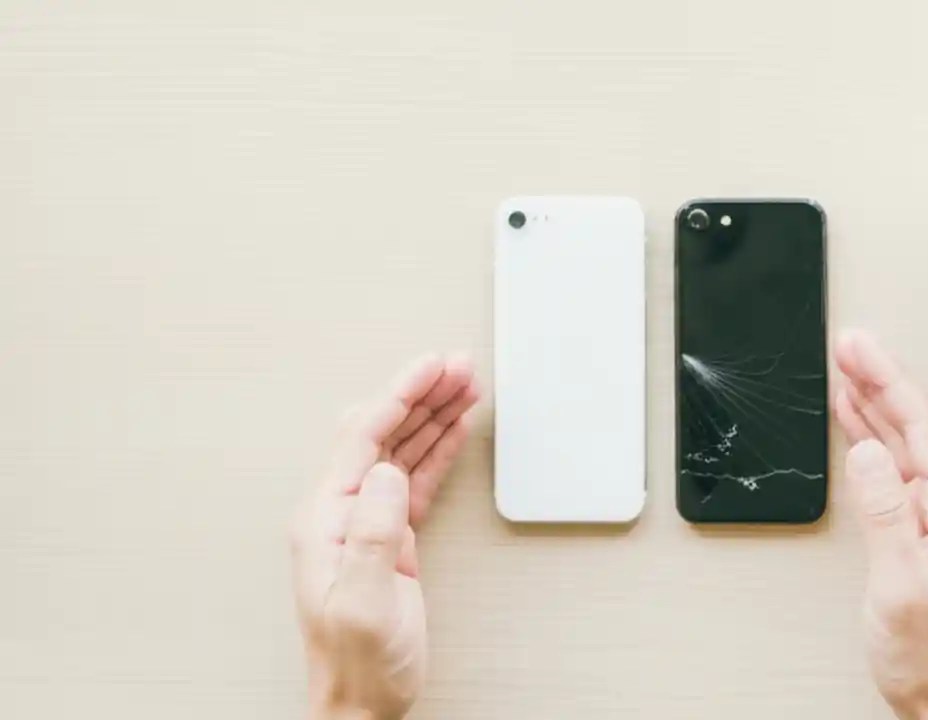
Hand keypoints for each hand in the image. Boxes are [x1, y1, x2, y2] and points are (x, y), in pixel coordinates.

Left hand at [291, 355, 479, 719]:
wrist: (363, 702)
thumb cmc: (358, 662)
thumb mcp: (364, 600)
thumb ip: (371, 534)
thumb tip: (385, 472)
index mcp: (325, 518)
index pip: (363, 438)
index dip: (400, 395)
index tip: (431, 366)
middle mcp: (342, 510)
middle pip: (383, 432)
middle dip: (421, 393)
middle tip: (459, 365)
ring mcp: (366, 521)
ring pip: (402, 449)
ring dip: (433, 415)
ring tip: (466, 385)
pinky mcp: (390, 536)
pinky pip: (417, 478)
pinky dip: (439, 448)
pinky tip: (456, 428)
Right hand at [832, 330, 927, 719]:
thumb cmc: (927, 653)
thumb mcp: (899, 585)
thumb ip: (885, 516)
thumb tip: (869, 454)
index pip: (924, 428)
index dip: (890, 381)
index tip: (861, 349)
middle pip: (918, 424)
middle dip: (882, 378)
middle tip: (850, 343)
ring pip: (906, 441)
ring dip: (876, 401)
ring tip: (848, 367)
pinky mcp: (920, 527)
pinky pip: (896, 466)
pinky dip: (873, 435)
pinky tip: (856, 419)